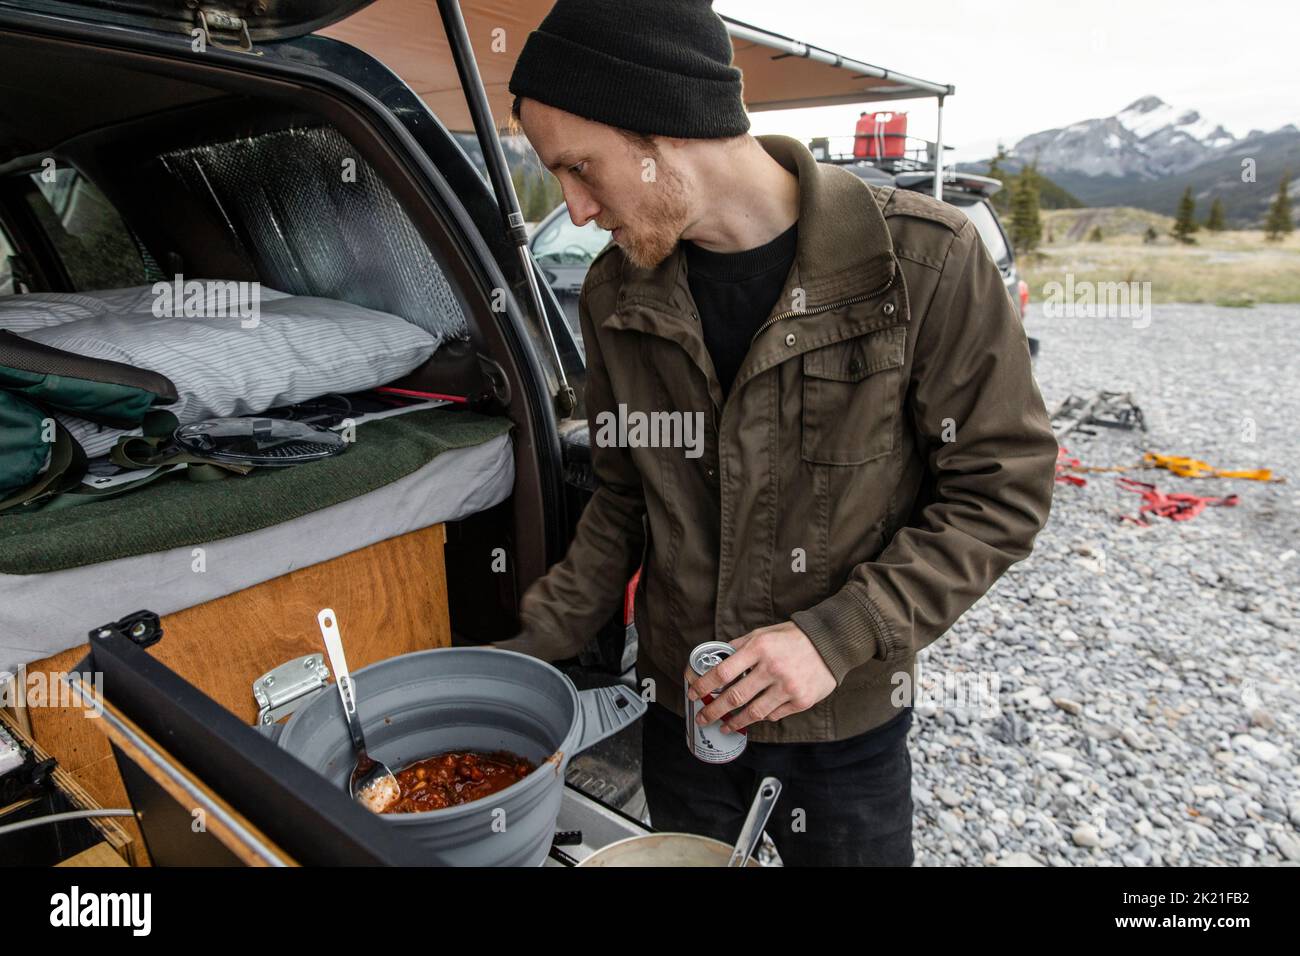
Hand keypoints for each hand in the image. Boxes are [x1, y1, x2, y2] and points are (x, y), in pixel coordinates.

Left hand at [682, 622, 836, 732]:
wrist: (831, 642)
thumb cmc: (793, 637)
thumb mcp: (763, 634)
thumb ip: (740, 647)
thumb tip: (715, 660)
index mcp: (759, 648)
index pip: (723, 671)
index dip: (704, 686)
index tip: (694, 694)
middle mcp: (773, 668)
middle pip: (734, 697)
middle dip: (713, 711)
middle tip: (702, 718)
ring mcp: (788, 687)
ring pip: (753, 712)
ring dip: (734, 722)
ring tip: (723, 726)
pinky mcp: (801, 701)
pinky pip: (774, 715)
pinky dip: (761, 717)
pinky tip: (752, 717)